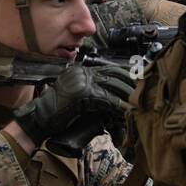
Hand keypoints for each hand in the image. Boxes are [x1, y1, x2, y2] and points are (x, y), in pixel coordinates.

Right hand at [12, 65, 134, 151]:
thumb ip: (92, 92)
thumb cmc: (57, 112)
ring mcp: (83, 81)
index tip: (138, 77)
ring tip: (140, 101)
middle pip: (114, 73)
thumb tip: (114, 98)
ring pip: (113, 84)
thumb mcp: (75, 96)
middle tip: (145, 87)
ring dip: (128, 93)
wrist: (40, 118)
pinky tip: (127, 109)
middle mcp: (82, 72)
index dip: (125, 73)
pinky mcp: (84, 94)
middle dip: (131, 81)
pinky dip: (118, 104)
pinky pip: (107, 98)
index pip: (108, 68)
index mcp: (80, 70)